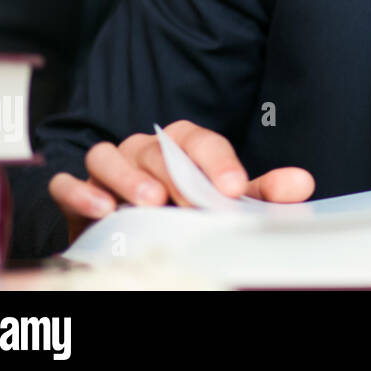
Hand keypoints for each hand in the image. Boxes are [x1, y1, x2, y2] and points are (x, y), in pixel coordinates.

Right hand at [48, 119, 314, 243]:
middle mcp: (144, 149)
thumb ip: (263, 192)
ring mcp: (109, 167)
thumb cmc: (189, 208)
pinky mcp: (77, 192)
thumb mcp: (228, 202)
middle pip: (155, 149)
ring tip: (151, 203)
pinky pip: (69, 182)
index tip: (234, 189)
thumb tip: (301, 184)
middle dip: (175, 174)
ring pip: (109, 155)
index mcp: (183, 144)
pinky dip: (79, 191)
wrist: (142, 230)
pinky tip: (101, 209)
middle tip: (192, 202)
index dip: (218, 162)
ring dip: (129, 178)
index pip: (200, 141)